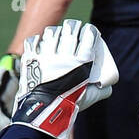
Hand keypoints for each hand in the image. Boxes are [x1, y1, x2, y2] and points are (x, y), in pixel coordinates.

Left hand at [12, 20, 118, 138]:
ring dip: (56, 32)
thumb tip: (106, 85)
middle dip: (74, 27)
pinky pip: (34, 41)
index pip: (88, 35)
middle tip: (74, 30)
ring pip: (52, 32)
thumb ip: (101, 90)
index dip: (89, 31)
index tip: (89, 33)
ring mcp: (47, 54)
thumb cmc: (70, 105)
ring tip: (57, 36)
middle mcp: (65, 54)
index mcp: (81, 61)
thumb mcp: (90, 98)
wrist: (44, 112)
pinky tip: (41, 43)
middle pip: (71, 28)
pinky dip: (38, 40)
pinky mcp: (32, 58)